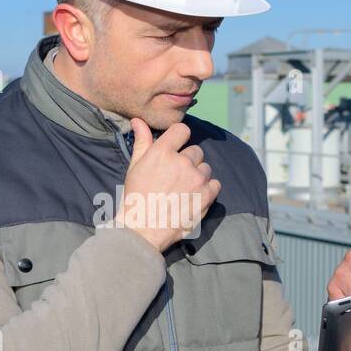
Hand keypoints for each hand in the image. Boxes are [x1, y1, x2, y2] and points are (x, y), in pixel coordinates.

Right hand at [116, 118, 220, 251]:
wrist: (143, 229)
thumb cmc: (136, 197)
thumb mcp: (135, 166)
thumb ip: (142, 141)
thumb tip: (139, 121)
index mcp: (162, 152)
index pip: (182, 130)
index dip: (180, 138)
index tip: (176, 148)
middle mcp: (182, 162)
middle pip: (196, 151)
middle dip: (188, 161)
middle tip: (176, 176)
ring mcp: (196, 179)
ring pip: (206, 168)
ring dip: (198, 176)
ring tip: (184, 189)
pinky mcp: (206, 196)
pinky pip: (215, 184)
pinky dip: (208, 190)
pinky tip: (194, 197)